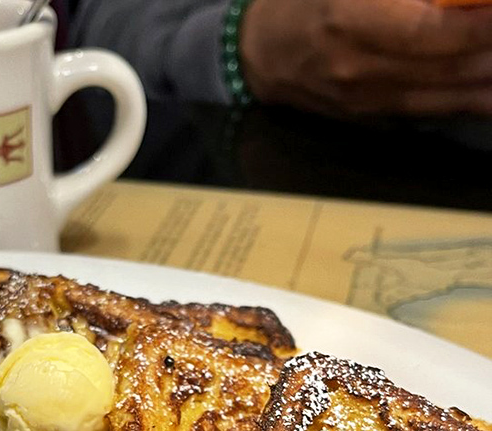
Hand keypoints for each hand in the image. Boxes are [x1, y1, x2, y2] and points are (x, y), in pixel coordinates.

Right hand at [240, 0, 491, 115]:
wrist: (261, 54)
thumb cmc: (303, 0)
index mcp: (348, 22)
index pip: (428, 32)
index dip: (475, 26)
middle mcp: (359, 70)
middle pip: (446, 70)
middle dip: (491, 54)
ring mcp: (367, 102)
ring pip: (445, 100)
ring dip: (487, 86)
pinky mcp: (372, 120)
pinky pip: (430, 112)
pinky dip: (467, 101)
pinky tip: (488, 91)